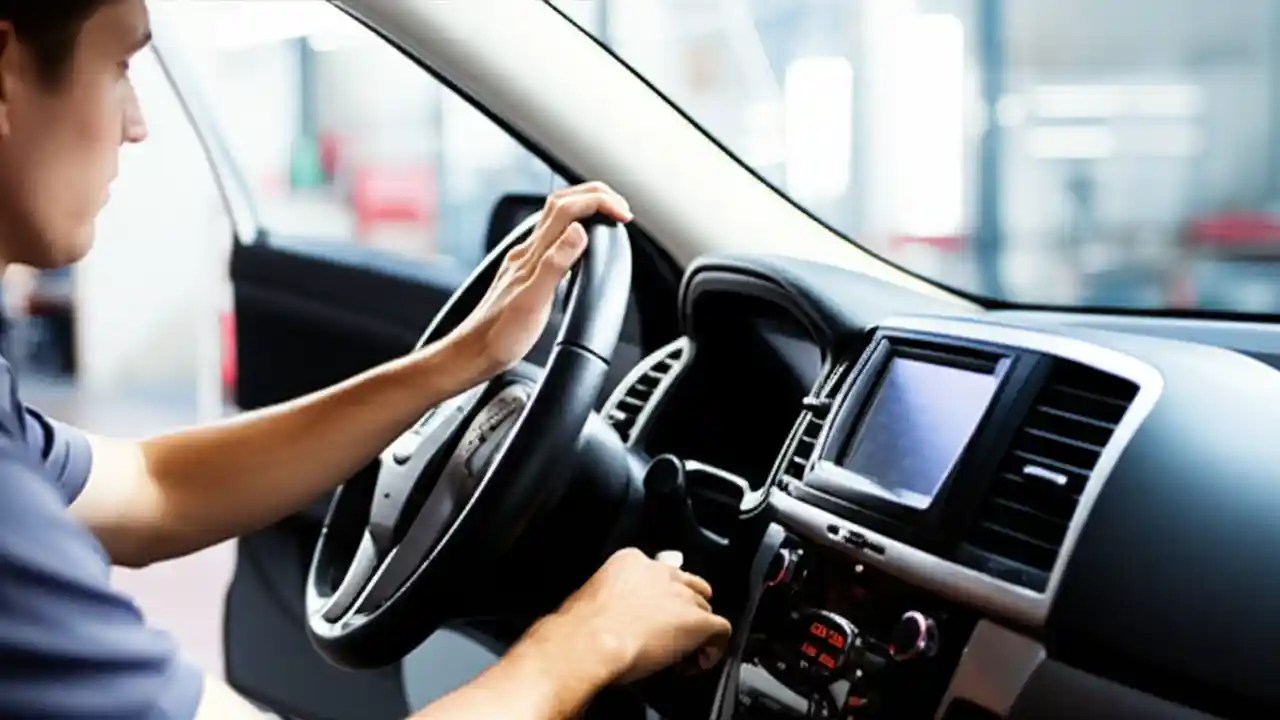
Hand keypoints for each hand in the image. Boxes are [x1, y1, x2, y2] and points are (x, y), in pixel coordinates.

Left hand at [447, 181, 632, 376]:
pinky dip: (573, 230)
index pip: (568, 209)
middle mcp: (527, 252)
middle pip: (561, 202)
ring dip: (583, 207)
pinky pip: (551, 239)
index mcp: (532, 255)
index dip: (599, 202)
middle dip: (593, 194)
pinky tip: (579, 245)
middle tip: (620, 207)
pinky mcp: (525, 274)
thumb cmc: (500, 336)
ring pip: (555, 218)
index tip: (623, 215)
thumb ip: (556, 264)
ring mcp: (525, 261)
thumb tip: (579, 230)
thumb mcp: (533, 303)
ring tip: (607, 216)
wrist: (472, 353)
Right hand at [538, 548, 732, 684]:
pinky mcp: (698, 621)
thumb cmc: (581, 626)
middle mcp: (661, 572)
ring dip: (696, 631)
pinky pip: (721, 630)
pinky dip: (713, 648)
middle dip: (682, 613)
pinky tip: (696, 663)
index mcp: (631, 560)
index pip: (661, 574)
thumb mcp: (592, 598)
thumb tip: (617, 616)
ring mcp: (682, 595)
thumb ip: (612, 598)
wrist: (590, 642)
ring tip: (679, 654)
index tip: (652, 617)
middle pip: (688, 588)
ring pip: (705, 609)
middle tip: (668, 637)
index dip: (661, 598)